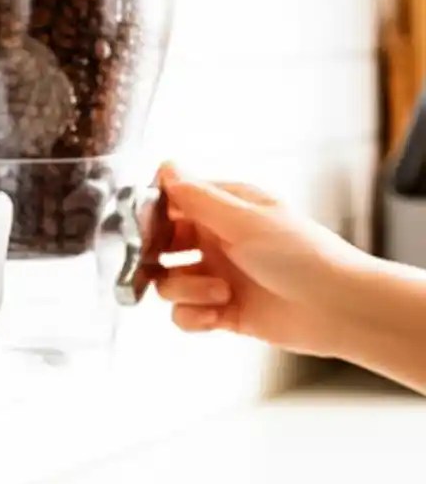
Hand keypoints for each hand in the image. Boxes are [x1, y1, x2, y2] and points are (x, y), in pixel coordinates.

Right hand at [151, 163, 363, 357]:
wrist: (339, 309)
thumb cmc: (304, 256)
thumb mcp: (245, 219)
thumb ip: (199, 197)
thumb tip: (166, 166)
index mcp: (224, 210)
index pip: (172, 202)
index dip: (152, 214)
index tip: (144, 227)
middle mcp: (217, 241)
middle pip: (162, 244)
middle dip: (156, 256)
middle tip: (163, 261)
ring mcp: (217, 276)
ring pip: (169, 282)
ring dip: (185, 289)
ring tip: (217, 292)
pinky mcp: (220, 311)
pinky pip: (184, 314)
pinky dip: (193, 316)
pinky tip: (215, 314)